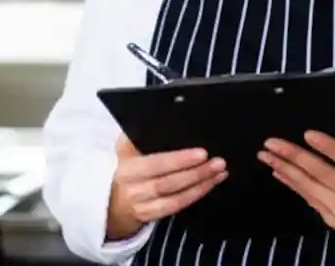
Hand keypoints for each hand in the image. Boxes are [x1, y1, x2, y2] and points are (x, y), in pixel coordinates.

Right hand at [106, 135, 227, 240]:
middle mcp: (134, 189)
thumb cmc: (128, 169)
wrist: (115, 201)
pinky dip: (197, 194)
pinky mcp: (153, 217)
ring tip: (219, 172)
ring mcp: (144, 206)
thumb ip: (136, 134)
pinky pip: (178, 207)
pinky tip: (211, 183)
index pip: (155, 164)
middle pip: (168, 183)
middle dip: (196, 172)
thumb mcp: (125, 149)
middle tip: (217, 162)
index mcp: (128, 169)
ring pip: (176, 198)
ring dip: (201, 184)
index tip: (201, 153)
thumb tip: (155, 117)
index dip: (179, 160)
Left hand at [258, 132, 334, 261]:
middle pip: (318, 173)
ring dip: (285, 170)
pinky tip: (281, 174)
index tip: (308, 134)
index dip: (327, 147)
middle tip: (271, 142)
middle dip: (292, 156)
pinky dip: (294, 186)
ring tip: (266, 156)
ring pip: (308, 188)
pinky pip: (311, 201)